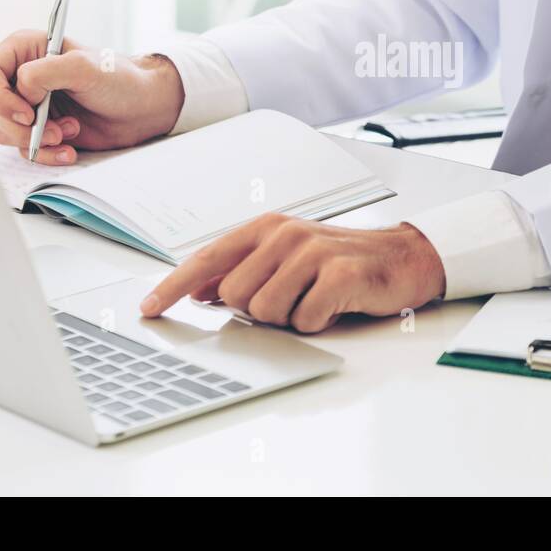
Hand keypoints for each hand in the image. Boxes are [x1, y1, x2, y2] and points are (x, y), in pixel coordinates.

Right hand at [0, 30, 184, 164]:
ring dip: (35, 140)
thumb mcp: (84, 66)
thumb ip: (44, 72)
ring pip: (2, 131)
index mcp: (24, 50)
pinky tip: (70, 150)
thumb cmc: (118, 78)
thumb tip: (20, 92)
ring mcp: (28, 105)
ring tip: (70, 132)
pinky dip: (45, 153)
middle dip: (19, 125)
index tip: (27, 112)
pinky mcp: (39, 130)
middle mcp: (20, 77)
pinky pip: (24, 149)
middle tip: (56, 129)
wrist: (142, 108)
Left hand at [139, 213, 445, 332]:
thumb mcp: (287, 257)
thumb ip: (244, 270)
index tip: (147, 309)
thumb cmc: (341, 260)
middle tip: (292, 298)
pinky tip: (333, 304)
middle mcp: (285, 234)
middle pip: (236, 297)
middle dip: (258, 311)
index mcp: (266, 227)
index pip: (206, 258)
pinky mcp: (338, 274)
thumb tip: (200, 291)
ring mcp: (312, 252)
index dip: (171, 287)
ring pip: (267, 313)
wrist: (403, 257)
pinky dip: (316, 323)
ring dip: (290, 318)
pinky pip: (304, 320)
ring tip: (314, 299)